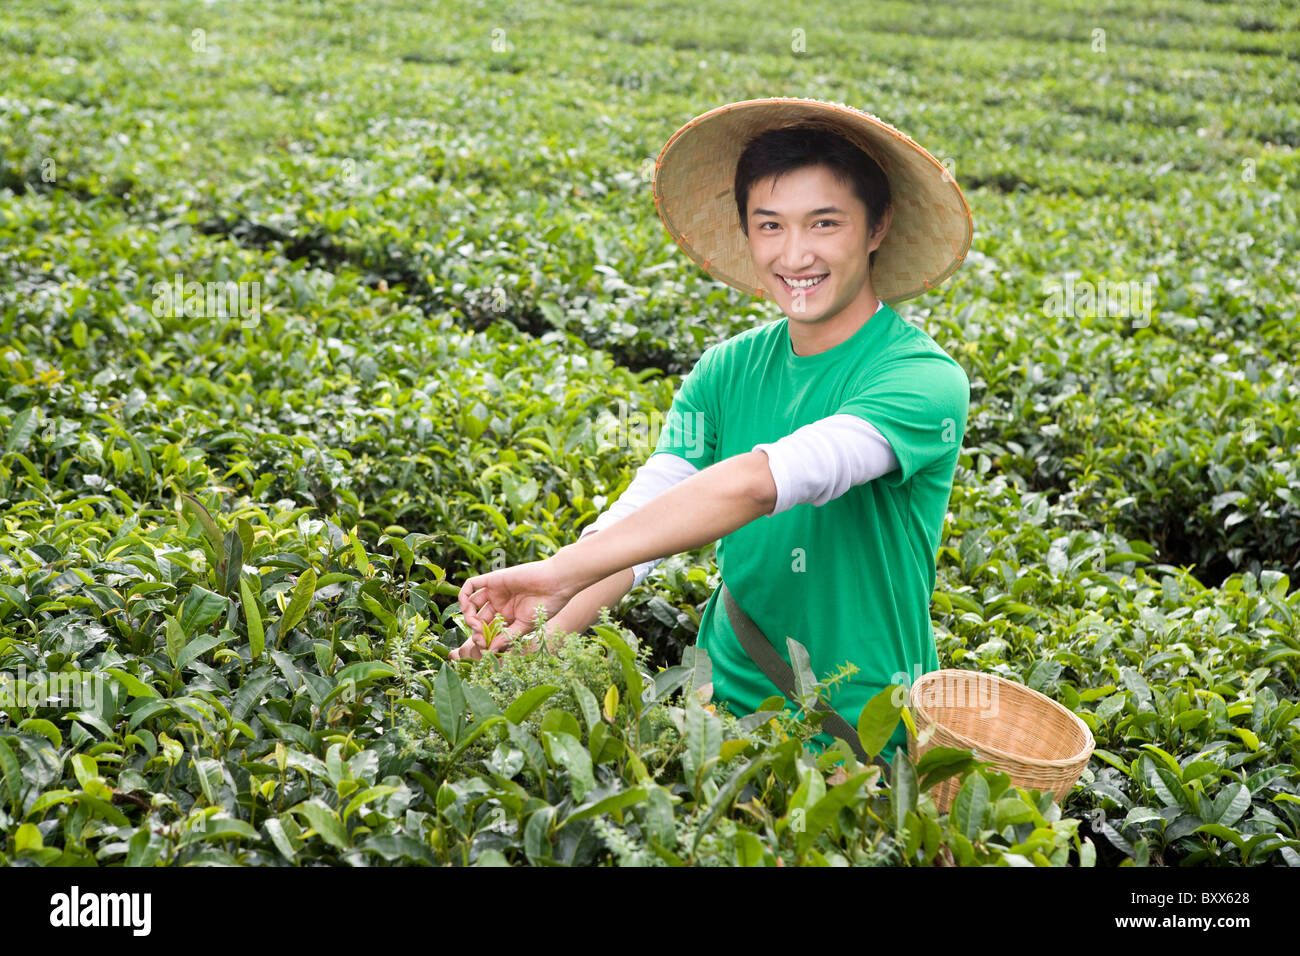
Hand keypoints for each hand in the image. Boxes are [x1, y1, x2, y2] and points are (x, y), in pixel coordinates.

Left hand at [452, 557, 575, 660]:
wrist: (557, 583)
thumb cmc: (547, 605)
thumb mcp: (525, 626)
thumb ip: (507, 637)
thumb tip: (490, 651)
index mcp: (507, 616)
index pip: (488, 629)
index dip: (483, 639)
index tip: (486, 647)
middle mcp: (499, 603)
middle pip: (477, 618)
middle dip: (475, 630)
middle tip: (480, 638)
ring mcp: (495, 591)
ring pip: (471, 603)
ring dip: (467, 615)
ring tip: (475, 624)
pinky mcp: (493, 579)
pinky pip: (471, 585)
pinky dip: (463, 595)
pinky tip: (466, 607)